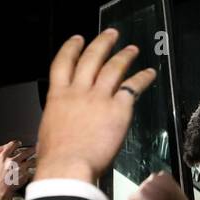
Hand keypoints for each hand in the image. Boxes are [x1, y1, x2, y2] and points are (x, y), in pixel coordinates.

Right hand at [0, 140, 35, 199]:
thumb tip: (6, 145)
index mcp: (4, 156)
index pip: (14, 144)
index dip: (18, 143)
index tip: (20, 144)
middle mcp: (13, 161)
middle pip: (28, 150)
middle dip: (32, 149)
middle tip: (34, 149)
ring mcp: (20, 168)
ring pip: (33, 160)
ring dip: (34, 160)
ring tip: (33, 160)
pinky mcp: (25, 175)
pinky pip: (33, 170)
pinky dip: (32, 170)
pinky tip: (30, 170)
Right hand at [34, 29, 155, 184]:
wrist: (68, 166)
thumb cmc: (56, 157)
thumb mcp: (50, 129)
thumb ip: (61, 118)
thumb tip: (66, 121)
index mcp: (58, 96)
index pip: (63, 64)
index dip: (71, 48)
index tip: (77, 39)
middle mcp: (79, 91)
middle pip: (91, 59)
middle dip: (102, 44)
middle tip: (111, 34)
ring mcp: (99, 98)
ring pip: (113, 68)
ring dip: (124, 56)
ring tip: (132, 49)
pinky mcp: (119, 109)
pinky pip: (132, 87)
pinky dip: (142, 78)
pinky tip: (149, 73)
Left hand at [129, 170, 193, 199]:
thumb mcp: (174, 192)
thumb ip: (164, 188)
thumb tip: (157, 193)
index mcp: (164, 175)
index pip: (153, 179)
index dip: (153, 189)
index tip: (155, 195)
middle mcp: (154, 177)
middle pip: (145, 185)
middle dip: (148, 193)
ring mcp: (146, 185)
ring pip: (139, 191)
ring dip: (143, 198)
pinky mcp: (140, 193)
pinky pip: (131, 198)